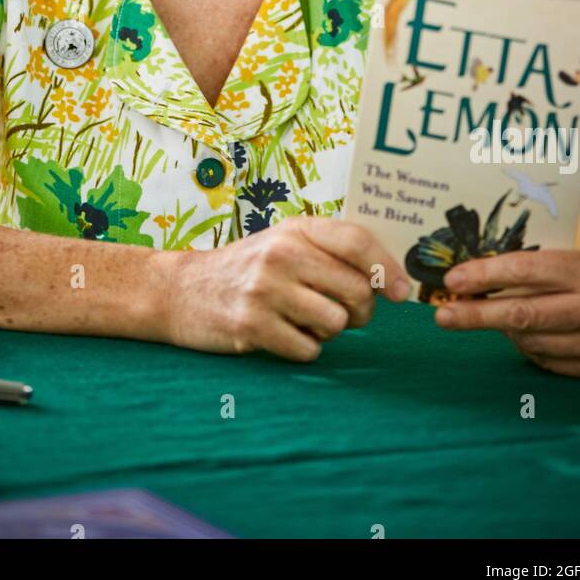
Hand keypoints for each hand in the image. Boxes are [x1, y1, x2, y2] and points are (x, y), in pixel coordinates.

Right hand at [164, 216, 410, 361]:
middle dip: (359, 311)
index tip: (401, 291)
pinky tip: (281, 335)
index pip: (356, 240)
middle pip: (356, 290)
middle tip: (339, 312)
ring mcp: (265, 290)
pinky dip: (303, 350)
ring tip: (302, 321)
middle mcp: (281, 254)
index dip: (387, 267)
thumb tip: (388, 280)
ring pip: (336, 323)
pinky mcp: (250, 326)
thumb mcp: (283, 243)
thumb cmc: (245, 268)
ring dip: (328, 332)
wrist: (178, 290)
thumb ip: (329, 252)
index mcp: (295, 230)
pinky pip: (308, 350)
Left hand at [435, 249, 579, 377]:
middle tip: (442, 314)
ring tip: (484, 317)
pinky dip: (527, 349)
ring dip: (501, 331)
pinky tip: (519, 336)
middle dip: (475, 314)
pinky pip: (548, 363)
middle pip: (521, 313)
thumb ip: (546, 269)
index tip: (454, 279)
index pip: (526, 271)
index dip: (484, 275)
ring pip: (530, 341)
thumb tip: (490, 277)